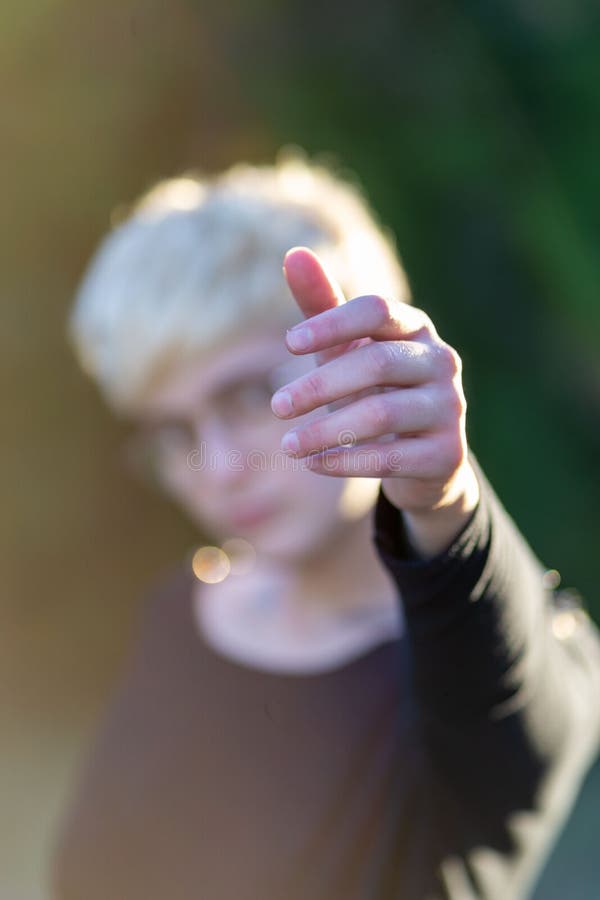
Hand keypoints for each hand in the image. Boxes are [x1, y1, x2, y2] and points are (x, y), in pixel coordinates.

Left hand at [272, 247, 479, 556]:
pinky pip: (390, 458)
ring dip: (327, 429)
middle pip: (378, 363)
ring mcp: (450, 408)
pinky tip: (313, 463)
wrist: (425, 459)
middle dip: (320, 385)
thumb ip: (322, 306)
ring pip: (383, 414)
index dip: (333, 323)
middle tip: (276, 405)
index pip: (377, 310)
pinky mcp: (447, 454)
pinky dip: (345, 461)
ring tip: (287, 445)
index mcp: (415, 328)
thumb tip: (293, 253)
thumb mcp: (347, 350)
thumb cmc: (376, 391)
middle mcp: (441, 362)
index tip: (288, 344)